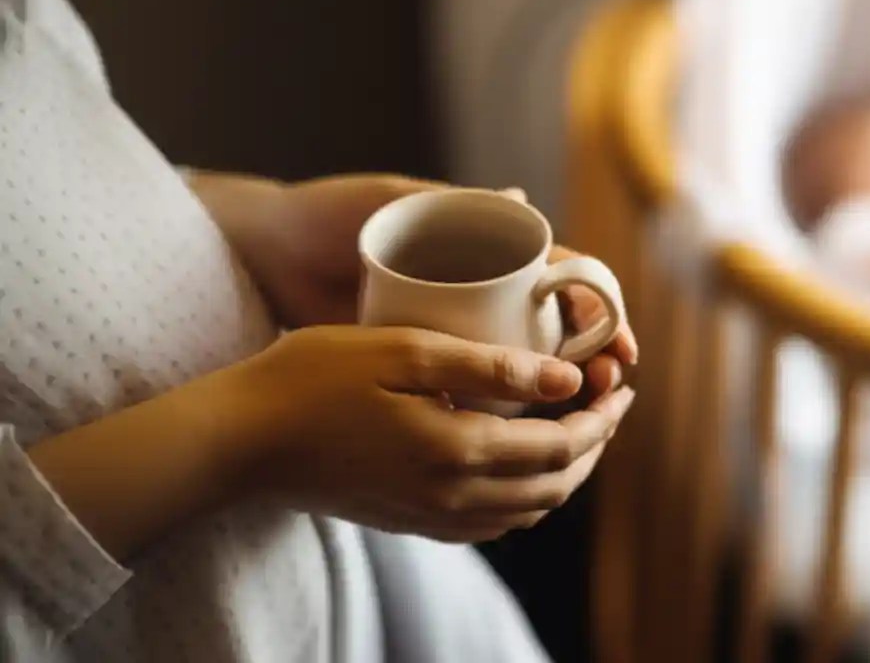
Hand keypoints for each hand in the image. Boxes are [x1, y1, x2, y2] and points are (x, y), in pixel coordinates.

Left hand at [191, 172, 637, 395]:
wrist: (263, 252)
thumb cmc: (328, 214)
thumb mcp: (391, 201)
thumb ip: (449, 198)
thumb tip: (520, 196)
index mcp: (487, 251)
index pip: (564, 281)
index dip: (600, 312)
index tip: (620, 347)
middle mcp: (481, 293)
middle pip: (556, 332)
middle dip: (591, 362)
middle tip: (606, 393)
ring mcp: (454, 331)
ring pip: (522, 369)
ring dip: (555, 398)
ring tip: (572, 424)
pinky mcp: (421, 364)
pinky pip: (472, 392)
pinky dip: (500, 415)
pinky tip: (515, 441)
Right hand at [226, 325, 635, 541]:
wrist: (241, 441)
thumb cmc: (314, 378)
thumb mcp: (406, 351)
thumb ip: (491, 368)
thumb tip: (568, 381)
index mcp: (460, 452)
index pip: (563, 447)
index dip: (603, 418)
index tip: (622, 386)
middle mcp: (453, 497)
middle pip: (554, 487)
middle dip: (594, 448)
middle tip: (610, 406)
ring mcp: (429, 516)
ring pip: (525, 511)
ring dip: (563, 476)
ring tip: (577, 432)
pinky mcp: (407, 520)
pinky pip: (489, 524)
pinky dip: (523, 498)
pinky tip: (517, 465)